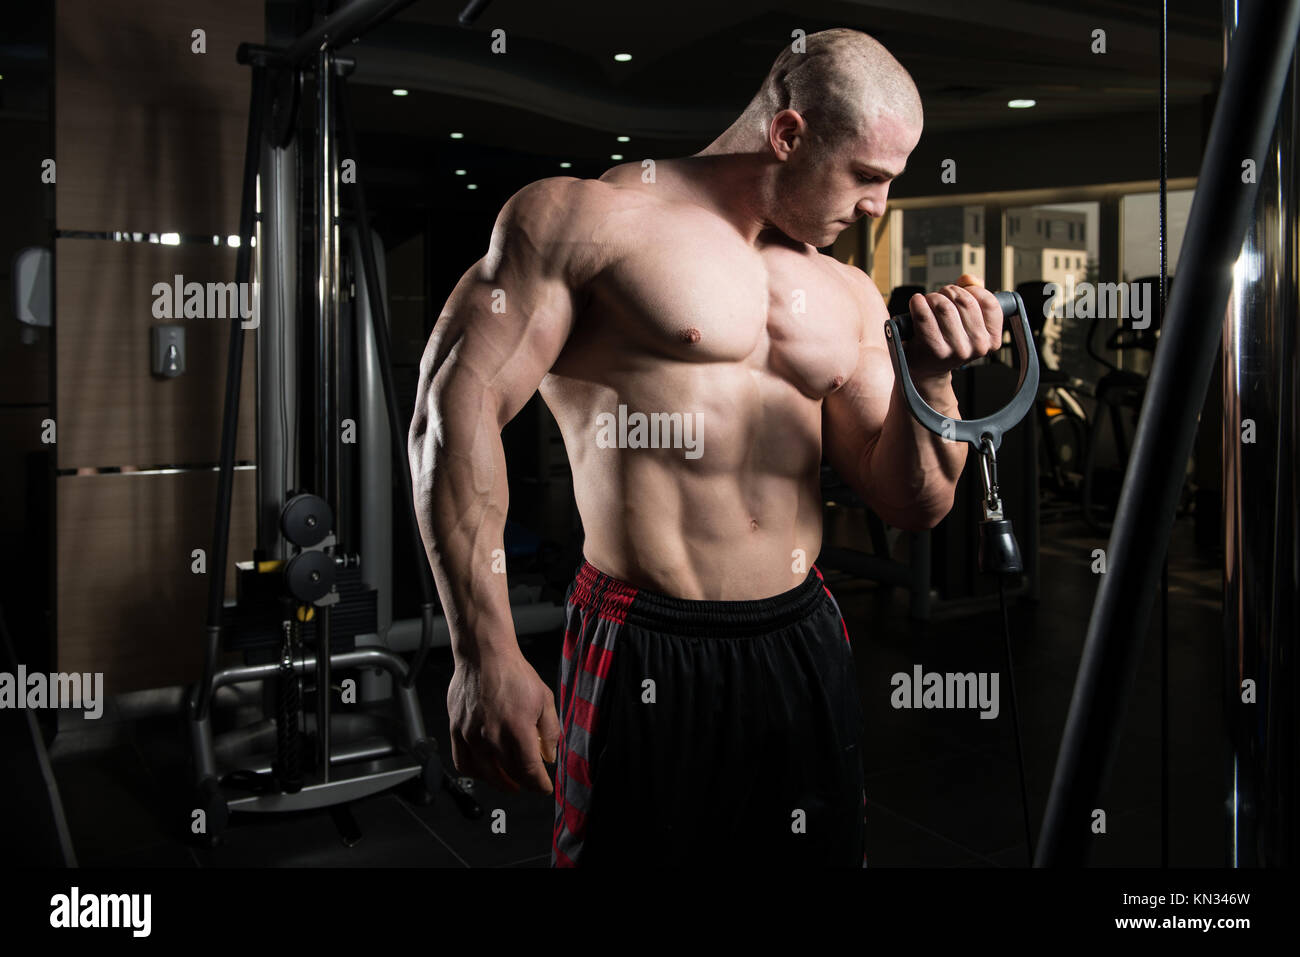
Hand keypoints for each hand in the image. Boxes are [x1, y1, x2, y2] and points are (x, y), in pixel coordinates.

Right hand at [446, 647, 560, 794]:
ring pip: (485, 774)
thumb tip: (549, 755)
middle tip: (530, 783)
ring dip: (500, 782)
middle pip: (509, 775)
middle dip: (523, 784)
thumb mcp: (544, 699)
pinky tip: (485, 770)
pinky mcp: (456, 730)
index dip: (539, 785)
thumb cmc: (513, 672)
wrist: (484, 655)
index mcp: (516, 730)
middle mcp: (492, 736)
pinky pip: (462, 762)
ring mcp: (471, 735)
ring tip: (509, 781)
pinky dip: (475, 773)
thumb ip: (549, 731)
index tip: (544, 787)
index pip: (529, 772)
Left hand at [903, 274, 1003, 383]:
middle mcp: (978, 346)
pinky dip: (918, 304)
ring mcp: (957, 350)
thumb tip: (969, 279)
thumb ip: (972, 292)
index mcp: (992, 339)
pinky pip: (925, 316)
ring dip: (932, 297)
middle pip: (964, 300)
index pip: (989, 302)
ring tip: (928, 303)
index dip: (972, 290)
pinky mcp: (934, 349)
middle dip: (948, 291)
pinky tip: (916, 303)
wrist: (927, 367)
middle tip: (939, 297)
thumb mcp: (967, 318)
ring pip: (944, 306)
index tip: (960, 292)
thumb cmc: (947, 339)